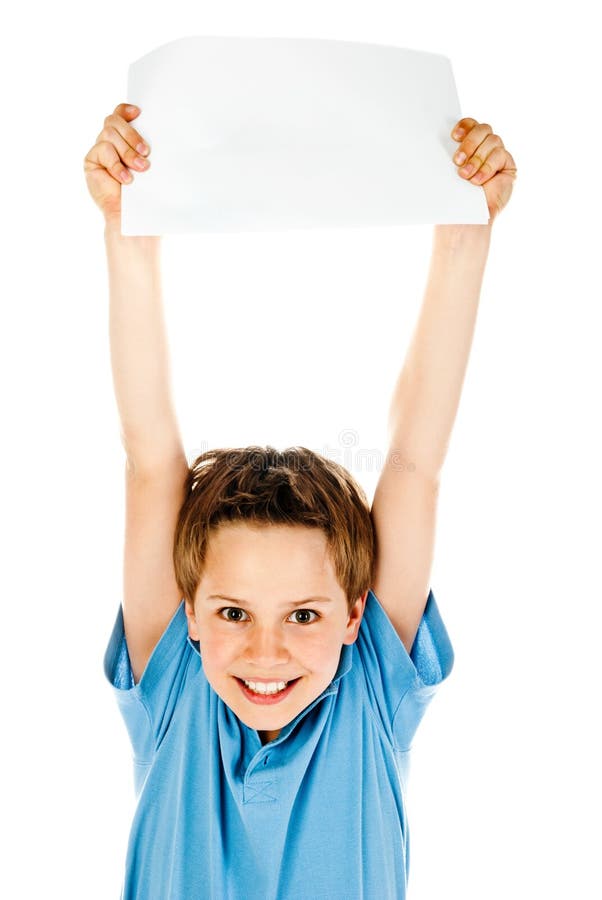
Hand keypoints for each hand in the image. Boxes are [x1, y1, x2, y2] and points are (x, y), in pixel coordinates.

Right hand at [83, 102, 150, 222]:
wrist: (131, 217)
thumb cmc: (145, 194)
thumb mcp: (149, 166)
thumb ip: (144, 146)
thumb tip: (158, 127)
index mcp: (123, 139)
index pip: (119, 115)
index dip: (125, 110)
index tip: (139, 113)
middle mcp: (109, 142)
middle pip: (113, 121)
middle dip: (132, 135)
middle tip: (146, 152)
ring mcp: (99, 151)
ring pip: (109, 135)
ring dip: (128, 152)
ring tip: (141, 169)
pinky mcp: (91, 161)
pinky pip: (104, 151)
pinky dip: (117, 165)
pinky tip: (127, 180)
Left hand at [450, 118, 516, 224]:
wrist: (465, 221)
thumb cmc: (454, 198)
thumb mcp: (448, 172)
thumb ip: (451, 154)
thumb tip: (438, 137)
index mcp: (469, 144)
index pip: (470, 124)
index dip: (464, 126)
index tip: (454, 136)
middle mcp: (485, 147)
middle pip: (483, 129)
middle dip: (470, 143)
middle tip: (457, 161)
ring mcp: (498, 156)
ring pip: (493, 140)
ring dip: (477, 158)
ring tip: (465, 176)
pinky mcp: (508, 166)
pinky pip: (500, 155)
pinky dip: (487, 167)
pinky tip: (478, 181)